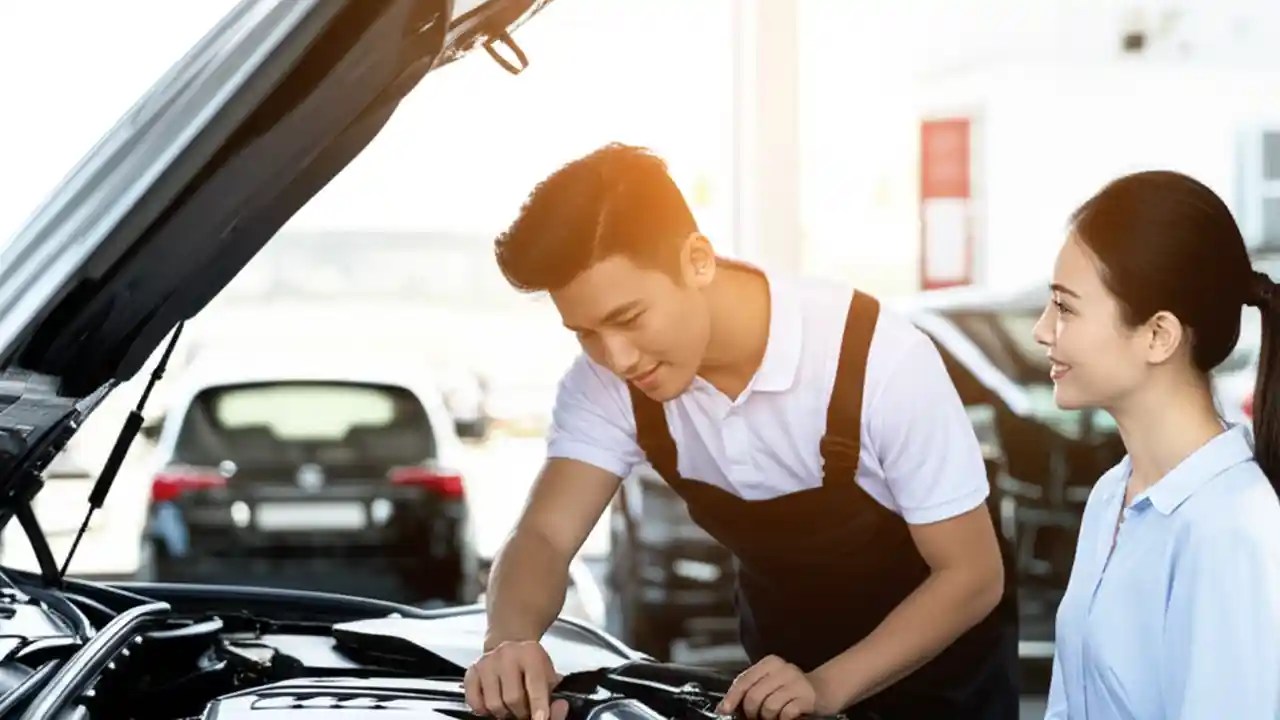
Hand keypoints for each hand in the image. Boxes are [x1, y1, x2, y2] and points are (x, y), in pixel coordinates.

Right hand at [464, 640, 567, 719]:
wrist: (510, 646)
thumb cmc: (532, 666)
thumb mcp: (548, 675)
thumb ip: (554, 694)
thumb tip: (559, 708)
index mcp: (531, 653)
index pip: (535, 684)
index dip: (538, 705)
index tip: (540, 719)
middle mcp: (507, 654)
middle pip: (512, 698)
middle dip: (521, 713)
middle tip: (525, 712)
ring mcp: (487, 662)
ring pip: (493, 704)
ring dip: (504, 713)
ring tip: (511, 707)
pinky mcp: (472, 671)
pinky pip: (475, 702)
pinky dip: (484, 709)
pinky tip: (493, 703)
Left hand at [717, 656, 839, 719]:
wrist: (825, 690)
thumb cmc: (792, 690)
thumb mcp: (771, 683)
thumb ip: (751, 689)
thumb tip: (726, 706)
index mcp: (770, 663)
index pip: (743, 680)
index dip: (731, 698)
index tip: (724, 710)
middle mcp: (783, 669)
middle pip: (753, 696)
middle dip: (751, 712)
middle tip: (757, 717)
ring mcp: (796, 682)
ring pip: (768, 707)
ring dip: (768, 717)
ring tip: (774, 716)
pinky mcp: (808, 696)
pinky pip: (785, 713)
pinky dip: (783, 719)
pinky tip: (787, 715)